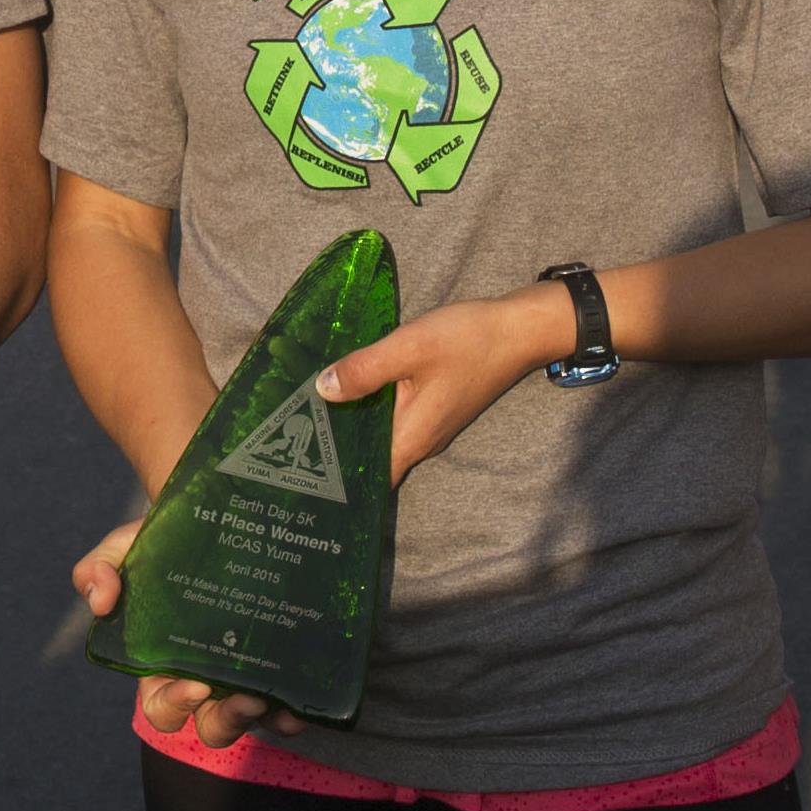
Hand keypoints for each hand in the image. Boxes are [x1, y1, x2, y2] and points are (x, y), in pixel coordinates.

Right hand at [70, 520, 297, 748]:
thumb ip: (98, 569)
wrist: (215, 518)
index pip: (163, 708)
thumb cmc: (163, 544)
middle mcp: (206, 679)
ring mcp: (244, 675)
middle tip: (244, 699)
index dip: (175, 707)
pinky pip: (290, 699)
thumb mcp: (123, 550)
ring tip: (277, 702)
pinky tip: (305, 701)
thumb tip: (100, 603)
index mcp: (162, 667)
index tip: (193, 686)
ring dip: (265, 721)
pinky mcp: (280, 664)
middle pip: (211, 725)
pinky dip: (296, 709)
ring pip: (254, 718)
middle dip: (226, 721)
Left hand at [315, 283, 567, 473]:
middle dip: (335, 449)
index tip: (300, 472)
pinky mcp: (434, 409)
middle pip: (370, 459)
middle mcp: (420, 441)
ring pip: (381, 437)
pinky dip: (371, 412)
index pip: (368, 479)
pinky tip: (350, 391)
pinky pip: (394, 420)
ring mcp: (430, 426)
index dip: (335, 480)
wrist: (519, 330)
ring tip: (309, 413)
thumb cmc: (467, 340)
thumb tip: (322, 389)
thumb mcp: (408, 349)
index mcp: (411, 437)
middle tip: (291, 435)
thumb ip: (364, 370)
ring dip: (352, 427)